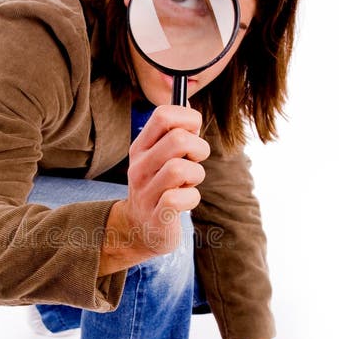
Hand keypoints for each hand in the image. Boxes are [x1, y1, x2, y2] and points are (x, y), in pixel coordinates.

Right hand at [99, 104, 209, 274]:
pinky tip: (185, 201)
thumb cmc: (159, 187)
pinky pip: (181, 199)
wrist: (139, 230)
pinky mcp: (157, 216)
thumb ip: (174, 134)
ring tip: (189, 184)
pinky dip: (191, 198)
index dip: (188, 119)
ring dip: (196, 175)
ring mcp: (145, 192)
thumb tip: (189, 108)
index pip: (163, 115)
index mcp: (140, 147)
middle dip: (199, 148)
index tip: (193, 134)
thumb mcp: (159, 158)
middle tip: (196, 162)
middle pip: (178, 139)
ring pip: (181, 169)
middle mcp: (139, 167)